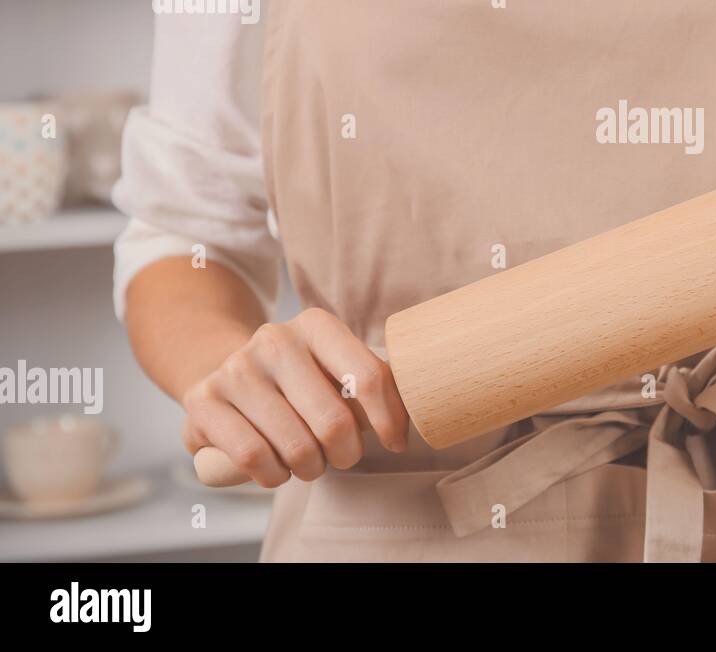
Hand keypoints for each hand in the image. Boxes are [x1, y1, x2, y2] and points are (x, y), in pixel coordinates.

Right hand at [180, 307, 408, 487]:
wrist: (221, 372)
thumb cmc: (298, 380)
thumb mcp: (334, 368)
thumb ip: (373, 381)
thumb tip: (426, 402)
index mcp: (316, 324)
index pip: (369, 377)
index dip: (390, 420)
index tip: (396, 443)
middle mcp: (274, 339)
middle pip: (334, 420)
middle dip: (347, 454)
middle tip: (342, 457)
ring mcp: (235, 369)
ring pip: (295, 445)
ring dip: (311, 468)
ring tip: (309, 462)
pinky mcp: (203, 401)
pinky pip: (253, 458)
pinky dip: (273, 476)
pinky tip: (276, 469)